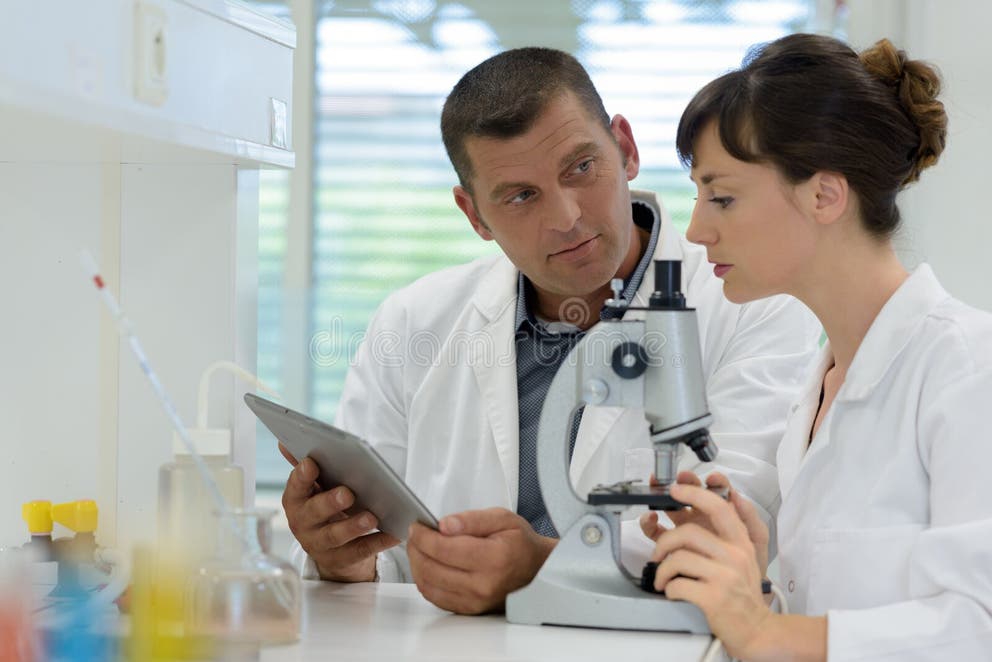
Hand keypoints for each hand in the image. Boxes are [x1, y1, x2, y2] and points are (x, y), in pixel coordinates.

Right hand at [280, 445, 399, 581]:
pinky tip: (393, 534)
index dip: (302, 476)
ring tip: (371, 517)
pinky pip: (360, 551)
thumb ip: (306, 468)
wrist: (331, 549)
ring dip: (353, 525)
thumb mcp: (314, 488)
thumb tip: (284, 443)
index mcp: (296, 501)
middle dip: (330, 502)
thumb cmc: (323, 508)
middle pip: (314, 513)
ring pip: (336, 535)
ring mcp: (320, 545)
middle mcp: (303, 524)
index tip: (311, 463)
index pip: (295, 487)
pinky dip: (377, 542)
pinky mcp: (341, 559)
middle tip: (348, 493)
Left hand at [407, 508, 555, 614]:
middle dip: (415, 548)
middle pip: (431, 568)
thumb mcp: (502, 518)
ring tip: (419, 548)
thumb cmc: (520, 543)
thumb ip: (472, 519)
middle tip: (415, 535)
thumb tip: (444, 525)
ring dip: (416, 565)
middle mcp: (483, 585)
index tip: (417, 526)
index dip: (423, 536)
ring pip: (428, 585)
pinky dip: (425, 581)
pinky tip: (427, 565)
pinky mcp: (469, 609)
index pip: (443, 548)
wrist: (537, 570)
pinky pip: (435, 598)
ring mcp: (475, 601)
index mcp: (493, 558)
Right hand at [640, 471, 768, 573]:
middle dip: (683, 482)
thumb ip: (751, 519)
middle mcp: (701, 518)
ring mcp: (685, 530)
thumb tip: (736, 495)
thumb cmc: (748, 569)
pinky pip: (656, 531)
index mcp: (721, 514)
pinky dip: (649, 523)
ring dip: (661, 497)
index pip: (718, 491)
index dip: (715, 482)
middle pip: (690, 494)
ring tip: (658, 494)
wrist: (735, 598)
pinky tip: (650, 518)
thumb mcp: (756, 545)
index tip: (712, 479)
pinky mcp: (671, 546)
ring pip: (670, 507)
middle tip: (679, 479)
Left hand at [650, 482, 770, 658]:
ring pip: (678, 558)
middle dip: (663, 542)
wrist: (758, 630)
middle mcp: (735, 555)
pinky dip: (668, 588)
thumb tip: (711, 503)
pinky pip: (678, 584)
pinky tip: (672, 592)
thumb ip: (723, 533)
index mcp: (740, 542)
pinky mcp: (714, 598)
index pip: (718, 507)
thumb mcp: (739, 558)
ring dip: (661, 570)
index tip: (675, 489)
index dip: (694, 493)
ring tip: (661, 579)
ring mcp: (725, 576)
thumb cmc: (741, 594)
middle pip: (688, 533)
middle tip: (657, 554)